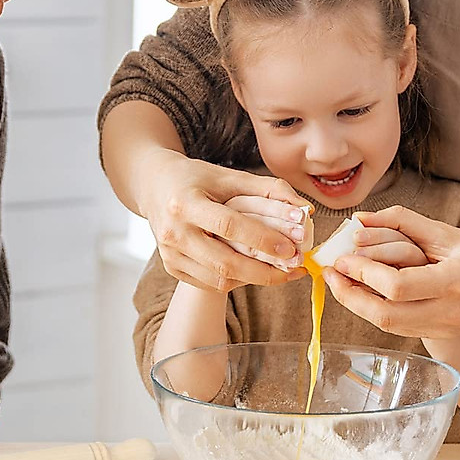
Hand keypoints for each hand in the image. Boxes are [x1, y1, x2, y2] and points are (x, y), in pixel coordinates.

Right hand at [138, 150, 310, 293]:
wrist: (154, 186)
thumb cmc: (196, 178)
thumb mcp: (229, 176)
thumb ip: (269, 190)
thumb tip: (305, 210)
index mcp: (185, 202)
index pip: (229, 225)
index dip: (262, 239)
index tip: (291, 248)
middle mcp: (174, 231)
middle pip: (224, 263)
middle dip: (264, 271)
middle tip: (294, 269)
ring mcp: (170, 253)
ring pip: (219, 279)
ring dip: (254, 279)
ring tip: (281, 271)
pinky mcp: (171, 267)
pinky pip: (210, 283)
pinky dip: (237, 281)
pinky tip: (254, 271)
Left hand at [324, 206, 459, 339]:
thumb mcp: (451, 234)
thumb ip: (405, 223)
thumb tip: (362, 218)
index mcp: (453, 283)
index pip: (397, 286)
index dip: (364, 272)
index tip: (343, 257)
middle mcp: (447, 312)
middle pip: (385, 315)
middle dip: (349, 295)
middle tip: (330, 273)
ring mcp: (444, 328)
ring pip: (388, 326)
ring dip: (357, 306)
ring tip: (340, 282)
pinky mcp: (442, 335)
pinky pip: (399, 327)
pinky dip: (375, 311)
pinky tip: (363, 293)